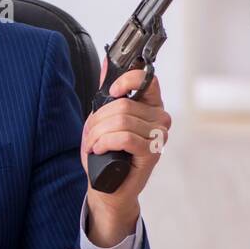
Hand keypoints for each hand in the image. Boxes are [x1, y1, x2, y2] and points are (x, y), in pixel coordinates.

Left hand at [80, 58, 170, 244]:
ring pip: (122, 121)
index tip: (113, 91)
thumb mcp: (103, 119)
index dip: (128, 80)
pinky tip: (98, 150)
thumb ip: (108, 92)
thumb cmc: (106, 153)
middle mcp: (160, 119)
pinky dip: (105, 142)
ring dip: (98, 134)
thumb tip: (106, 62)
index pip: (148, 79)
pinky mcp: (152, 153)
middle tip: (90, 134)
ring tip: (92, 145)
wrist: (107, 186)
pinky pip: (125, 138)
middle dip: (98, 120)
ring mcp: (158, 136)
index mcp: (150, 106)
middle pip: (124, 105)